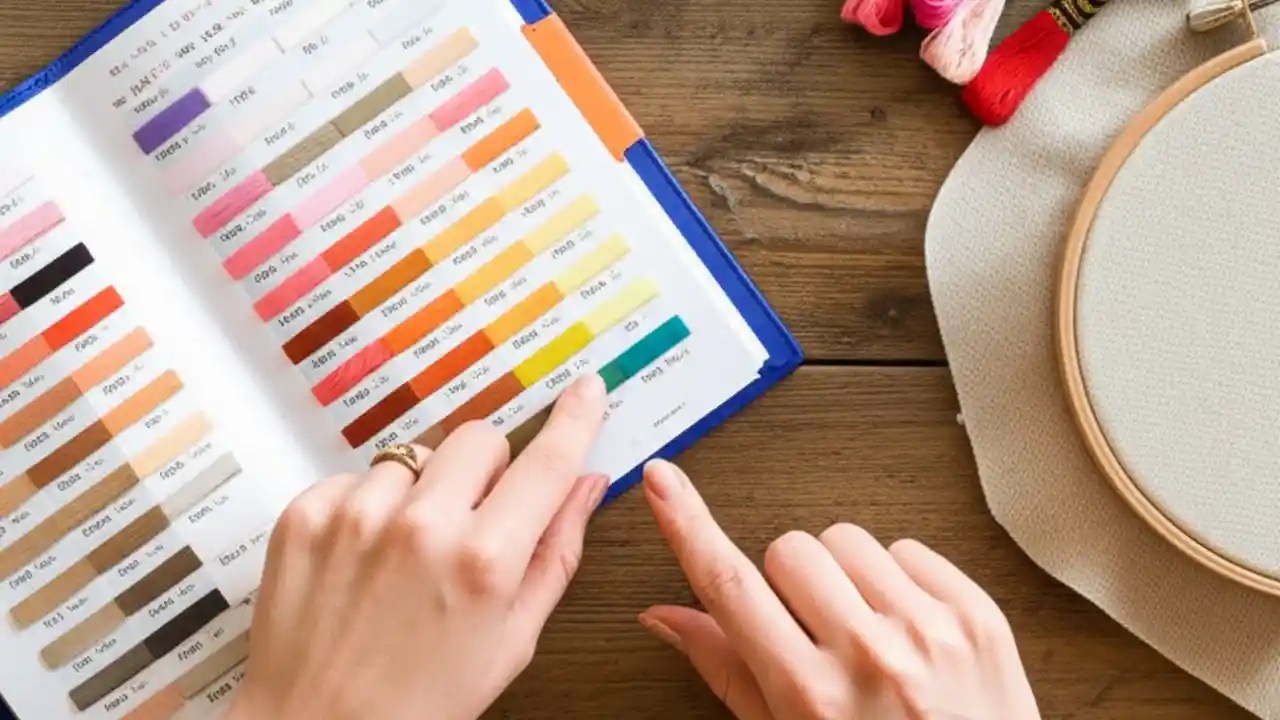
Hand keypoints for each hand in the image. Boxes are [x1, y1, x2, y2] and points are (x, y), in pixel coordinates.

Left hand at [228, 375, 608, 719]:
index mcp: (484, 562)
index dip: (575, 418)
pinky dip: (367, 508)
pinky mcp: (306, 514)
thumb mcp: (512, 640)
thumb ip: (555, 553)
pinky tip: (364, 560)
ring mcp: (357, 515)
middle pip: (479, 437)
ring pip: (415, 458)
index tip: (586, 391)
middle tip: (474, 520)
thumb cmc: (420, 702)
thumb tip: (585, 486)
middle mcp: (421, 527)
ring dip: (421, 493)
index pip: (547, 462)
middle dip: (488, 469)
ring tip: (405, 557)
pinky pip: (356, 476)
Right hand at [638, 460, 1039, 719]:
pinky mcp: (978, 616)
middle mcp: (870, 657)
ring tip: (863, 633)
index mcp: (810, 696)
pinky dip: (898, 581)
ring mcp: (930, 632)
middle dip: (787, 583)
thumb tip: (667, 617)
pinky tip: (904, 630)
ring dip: (843, 577)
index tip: (663, 484)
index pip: (730, 586)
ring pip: (847, 540)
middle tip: (808, 633)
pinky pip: (909, 549)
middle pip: (789, 549)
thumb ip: (727, 672)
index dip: (688, 527)